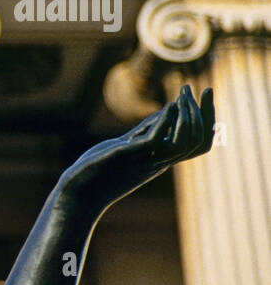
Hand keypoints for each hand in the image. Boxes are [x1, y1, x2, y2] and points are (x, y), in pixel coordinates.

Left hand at [62, 84, 214, 211]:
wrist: (77, 194)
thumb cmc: (98, 171)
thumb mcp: (126, 147)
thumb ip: (144, 132)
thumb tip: (164, 112)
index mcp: (158, 161)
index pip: (195, 143)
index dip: (207, 122)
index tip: (206, 97)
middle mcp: (156, 162)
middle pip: (195, 141)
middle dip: (204, 114)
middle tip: (203, 90)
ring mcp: (144, 160)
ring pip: (180, 142)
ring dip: (187, 117)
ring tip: (185, 95)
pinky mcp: (127, 156)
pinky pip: (154, 140)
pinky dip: (165, 122)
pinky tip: (170, 105)